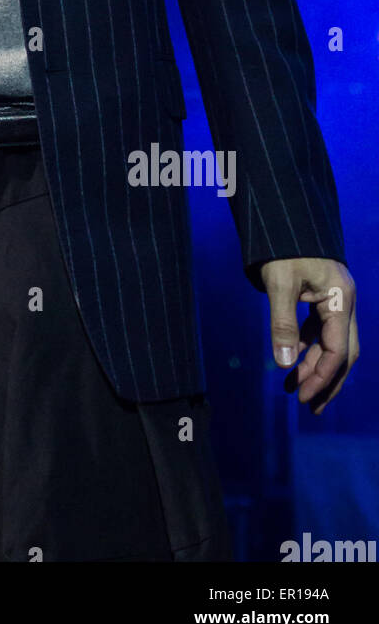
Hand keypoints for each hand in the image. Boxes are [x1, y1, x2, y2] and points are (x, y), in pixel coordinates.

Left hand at [260, 257, 358, 412]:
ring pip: (332, 344)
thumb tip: (284, 364)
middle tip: (307, 405)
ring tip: (293, 390)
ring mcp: (334, 301)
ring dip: (315, 367)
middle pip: (343, 353)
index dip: (321, 376)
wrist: (285, 218)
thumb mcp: (280, 283)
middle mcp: (344, 303)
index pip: (337, 350)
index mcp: (341, 300)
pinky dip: (308, 349)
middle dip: (326, 381)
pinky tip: (293, 364)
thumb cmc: (283, 248)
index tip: (301, 396)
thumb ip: (283, 323)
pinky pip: (320, 332)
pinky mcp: (321, 298)